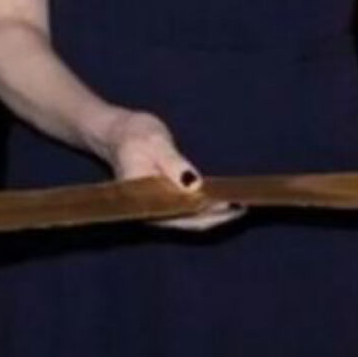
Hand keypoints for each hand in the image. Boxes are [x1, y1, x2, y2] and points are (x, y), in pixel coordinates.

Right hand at [101, 109, 243, 234]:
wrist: (115, 133)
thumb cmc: (133, 135)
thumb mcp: (154, 142)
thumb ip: (172, 163)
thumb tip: (192, 184)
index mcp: (144, 200)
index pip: (182, 216)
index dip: (208, 215)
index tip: (230, 206)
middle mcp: (151, 212)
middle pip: (189, 223)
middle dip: (217, 217)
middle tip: (241, 207)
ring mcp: (158, 210)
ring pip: (190, 221)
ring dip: (214, 215)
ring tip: (238, 205)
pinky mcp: (163, 205)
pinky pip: (187, 213)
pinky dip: (206, 209)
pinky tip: (221, 201)